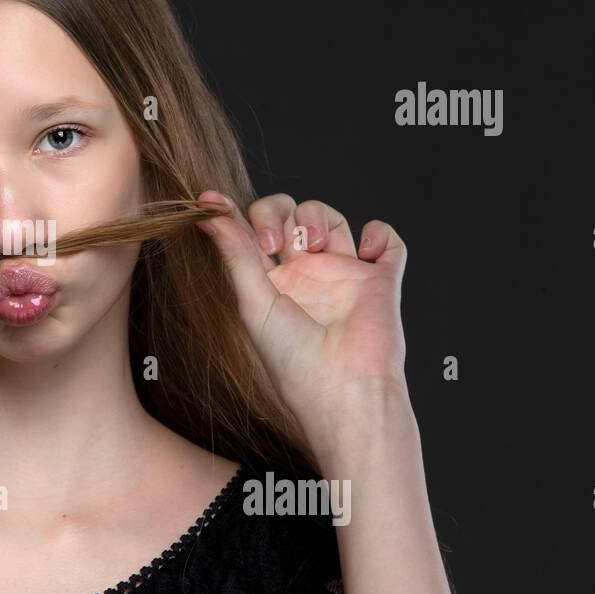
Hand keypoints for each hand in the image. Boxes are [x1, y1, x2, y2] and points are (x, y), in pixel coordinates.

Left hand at [196, 189, 410, 460]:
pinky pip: (388, 242)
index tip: (213, 203)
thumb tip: (206, 210)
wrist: (343, 391)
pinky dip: (379, 233)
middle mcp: (306, 275)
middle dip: (279, 214)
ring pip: (332, 219)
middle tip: (275, 245)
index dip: (238, 214)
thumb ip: (234, 252)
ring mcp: (344, 275)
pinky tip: (363, 250)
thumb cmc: (292, 361)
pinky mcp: (381, 280)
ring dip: (320, 216)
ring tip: (315, 245)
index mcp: (271, 283)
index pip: (253, 231)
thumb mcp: (252, 302)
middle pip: (289, 216)